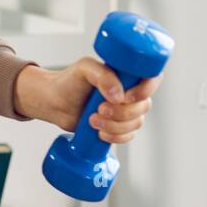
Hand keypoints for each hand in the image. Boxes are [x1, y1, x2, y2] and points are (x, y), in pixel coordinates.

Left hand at [14, 60, 162, 144]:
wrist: (54, 102)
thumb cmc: (69, 81)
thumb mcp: (84, 69)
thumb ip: (103, 75)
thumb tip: (118, 95)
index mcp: (127, 75)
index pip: (152, 79)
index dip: (145, 90)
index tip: (126, 97)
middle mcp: (130, 93)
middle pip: (144, 106)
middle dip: (122, 112)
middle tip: (99, 109)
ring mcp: (125, 111)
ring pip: (136, 123)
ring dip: (115, 126)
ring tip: (92, 120)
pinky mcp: (117, 127)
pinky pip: (128, 136)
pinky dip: (116, 137)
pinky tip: (100, 133)